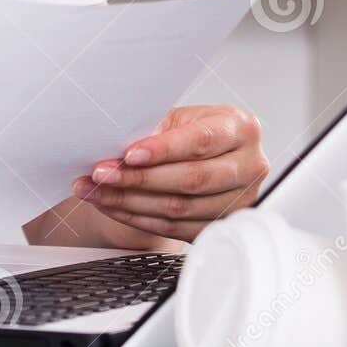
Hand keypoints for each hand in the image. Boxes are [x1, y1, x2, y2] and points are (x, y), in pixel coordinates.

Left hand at [70, 104, 267, 241]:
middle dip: (139, 178)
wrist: (200, 156)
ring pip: (180, 208)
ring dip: (130, 201)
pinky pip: (175, 228)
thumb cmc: (190, 132)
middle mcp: (249, 165)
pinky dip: (137, 218)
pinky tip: (114, 206)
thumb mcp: (177, 119)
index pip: (201, 141)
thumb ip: (154, 129)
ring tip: (98, 190)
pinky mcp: (221, 225)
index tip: (129, 154)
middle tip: (102, 173)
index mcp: (241, 128)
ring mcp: (240, 200)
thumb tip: (114, 142)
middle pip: (192, 179)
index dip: (163, 150)